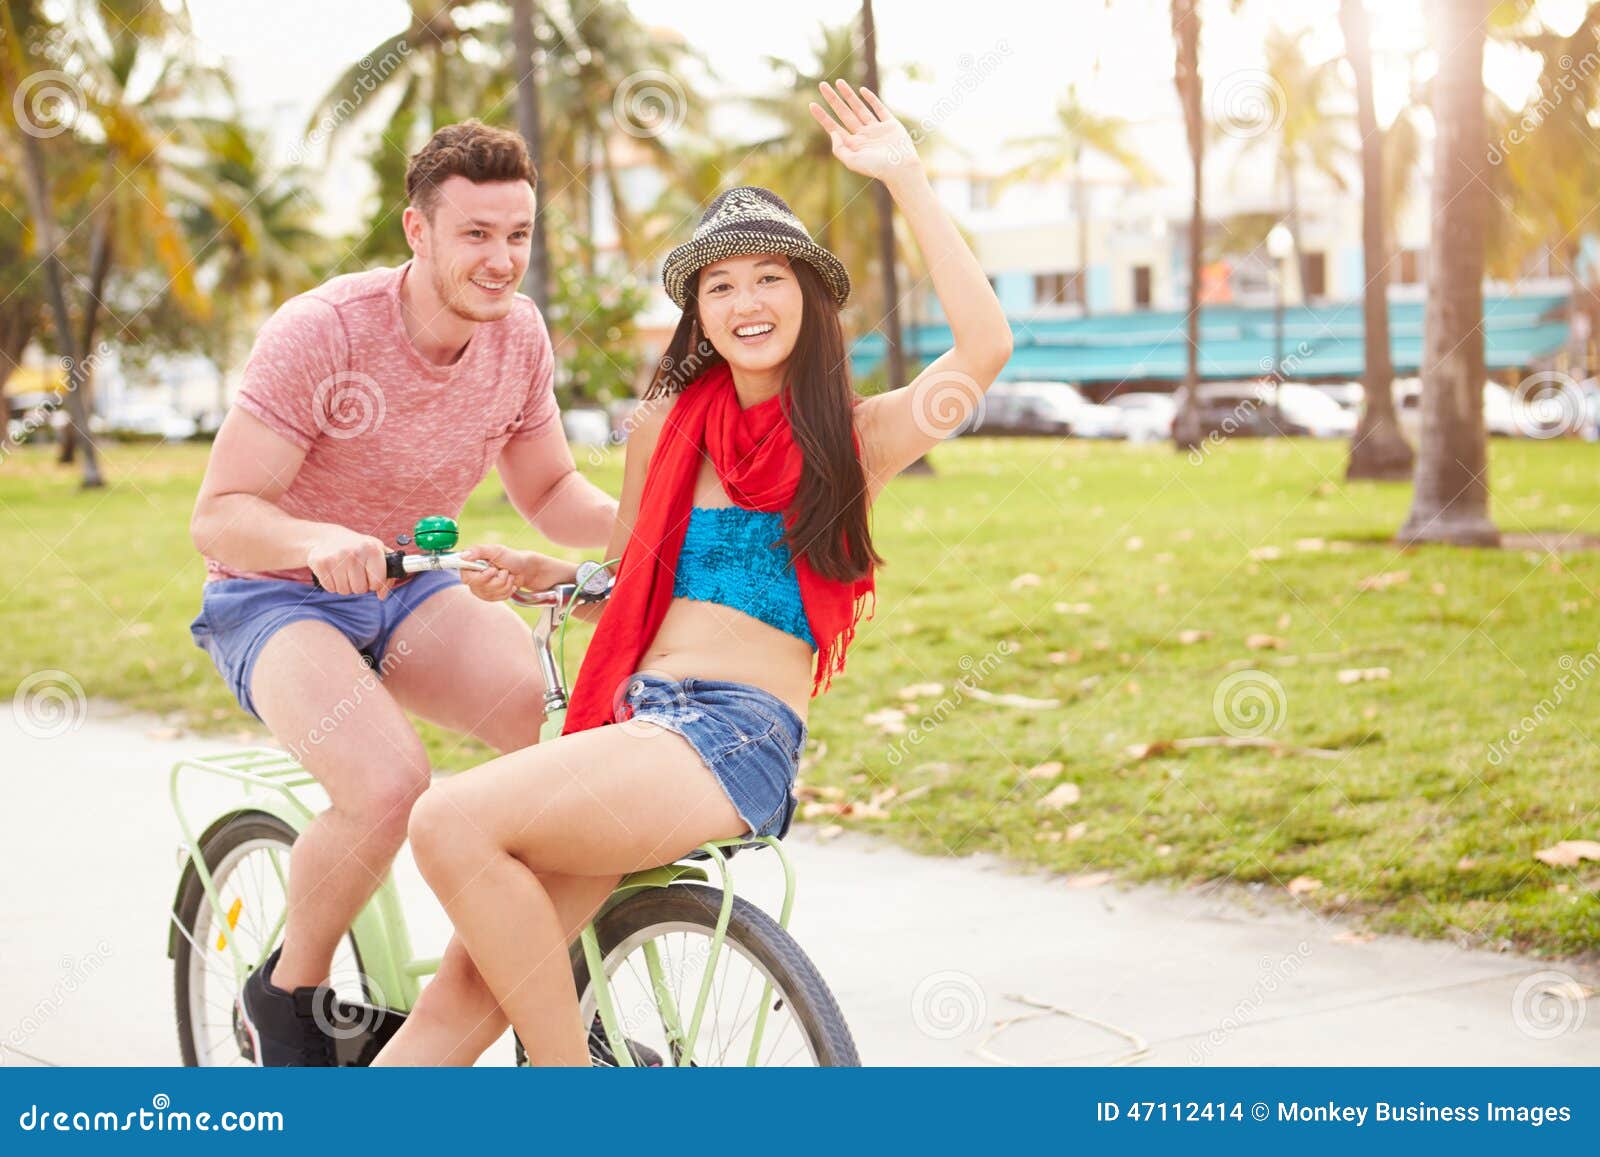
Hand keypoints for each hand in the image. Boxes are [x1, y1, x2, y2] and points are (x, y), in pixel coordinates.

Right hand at [306, 526, 392, 597]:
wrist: (327, 538)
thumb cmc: (357, 548)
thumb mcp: (376, 553)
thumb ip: (387, 575)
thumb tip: (382, 595)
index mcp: (372, 549)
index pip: (378, 582)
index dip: (374, 583)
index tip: (369, 574)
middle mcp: (355, 553)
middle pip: (360, 589)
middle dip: (358, 584)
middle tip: (353, 571)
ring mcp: (336, 558)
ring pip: (344, 591)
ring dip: (344, 585)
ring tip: (343, 570)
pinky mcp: (321, 563)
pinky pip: (330, 589)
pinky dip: (332, 584)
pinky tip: (333, 571)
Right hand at [458, 544, 577, 601]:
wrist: (528, 570)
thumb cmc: (513, 558)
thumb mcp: (496, 550)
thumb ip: (478, 551)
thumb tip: (463, 556)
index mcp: (472, 564)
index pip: (466, 577)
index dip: (481, 577)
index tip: (492, 570)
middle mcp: (475, 577)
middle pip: (478, 587)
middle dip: (496, 579)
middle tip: (503, 571)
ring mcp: (482, 588)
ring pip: (489, 594)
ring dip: (503, 584)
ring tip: (508, 575)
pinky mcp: (491, 596)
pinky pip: (496, 599)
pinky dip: (506, 591)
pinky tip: (510, 584)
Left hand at [808, 80, 921, 186]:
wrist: (901, 168)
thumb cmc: (877, 168)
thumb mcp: (852, 162)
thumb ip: (839, 149)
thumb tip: (833, 132)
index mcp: (853, 145)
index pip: (834, 127)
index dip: (822, 116)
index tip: (812, 104)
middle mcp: (863, 135)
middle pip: (844, 113)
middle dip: (833, 99)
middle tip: (822, 85)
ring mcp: (876, 129)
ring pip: (859, 108)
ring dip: (848, 95)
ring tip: (838, 82)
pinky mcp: (890, 124)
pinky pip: (879, 108)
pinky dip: (871, 99)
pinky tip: (862, 90)